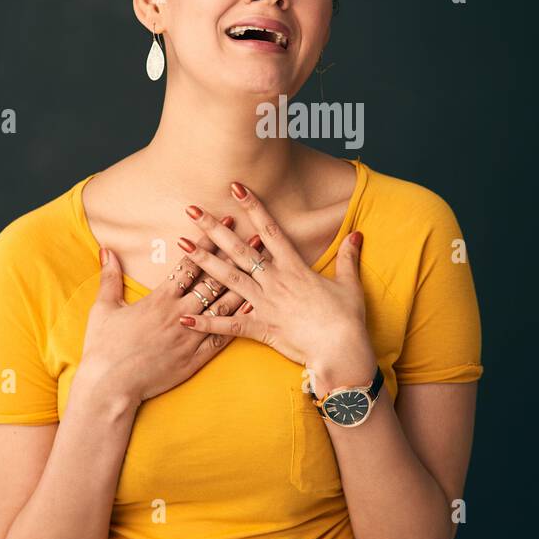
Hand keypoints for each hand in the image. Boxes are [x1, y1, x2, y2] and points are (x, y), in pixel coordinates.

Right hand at [77, 216, 254, 405]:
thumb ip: (109, 277)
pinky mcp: (196, 358)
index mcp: (160, 299)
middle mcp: (180, 314)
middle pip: (214, 280)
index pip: (190, 264)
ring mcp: (191, 336)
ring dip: (244, 284)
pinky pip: (223, 337)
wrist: (111, 387)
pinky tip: (256, 309)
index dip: (207, 242)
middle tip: (253, 238)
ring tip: (262, 268)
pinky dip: (240, 321)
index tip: (221, 224)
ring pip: (224, 306)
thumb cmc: (103, 348)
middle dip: (234, 256)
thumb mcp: (104, 308)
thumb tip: (107, 249)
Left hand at [174, 181, 374, 395]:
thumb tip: (357, 233)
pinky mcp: (260, 328)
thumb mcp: (349, 283)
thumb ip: (349, 256)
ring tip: (182, 245)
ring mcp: (264, 304)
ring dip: (203, 261)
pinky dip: (206, 324)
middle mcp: (274, 281)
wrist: (341, 350)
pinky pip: (228, 325)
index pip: (269, 230)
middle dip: (214, 228)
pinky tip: (184, 320)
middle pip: (239, 249)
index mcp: (294, 267)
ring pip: (227, 278)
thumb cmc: (347, 318)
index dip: (252, 206)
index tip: (236, 188)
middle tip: (192, 210)